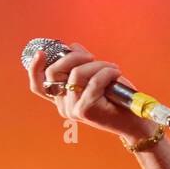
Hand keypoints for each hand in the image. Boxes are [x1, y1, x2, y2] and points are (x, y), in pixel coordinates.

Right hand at [25, 42, 150, 140]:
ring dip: (98, 65)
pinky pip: (94, 81)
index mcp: (62, 99)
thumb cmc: (117, 98)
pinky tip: (117, 73)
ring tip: (113, 69)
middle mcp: (63, 106)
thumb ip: (82, 63)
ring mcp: (72, 109)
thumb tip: (71, 46)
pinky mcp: (85, 110)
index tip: (42, 52)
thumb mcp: (98, 76)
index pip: (38, 85)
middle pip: (54, 72)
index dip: (35, 68)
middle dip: (74, 57)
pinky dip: (107, 72)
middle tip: (92, 57)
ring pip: (77, 73)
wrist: (135, 122)